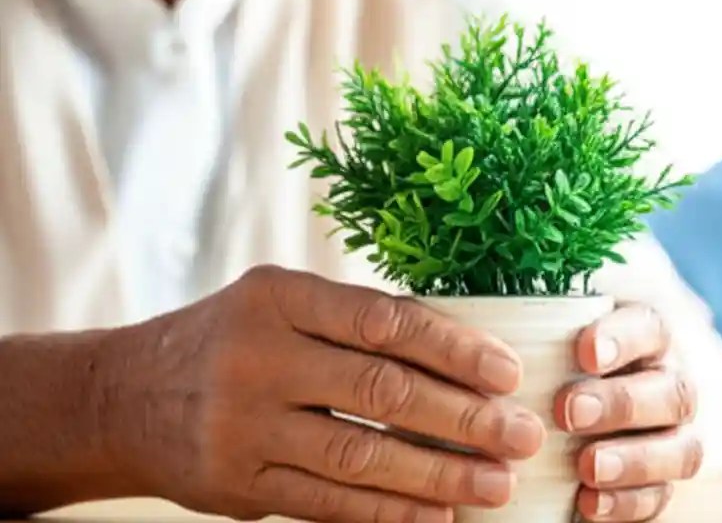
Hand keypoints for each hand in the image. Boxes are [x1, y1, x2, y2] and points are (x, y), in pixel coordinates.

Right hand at [102, 265, 545, 522]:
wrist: (123, 397)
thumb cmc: (231, 340)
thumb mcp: (283, 304)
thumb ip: (358, 322)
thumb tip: (468, 354)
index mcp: (280, 296)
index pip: (385, 321)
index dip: (455, 349)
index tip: (509, 373)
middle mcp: (258, 356)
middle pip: (381, 390)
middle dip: (464, 417)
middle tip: (522, 436)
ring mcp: (242, 425)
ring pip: (359, 455)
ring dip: (438, 475)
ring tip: (494, 485)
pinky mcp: (235, 484)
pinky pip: (326, 503)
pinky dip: (387, 512)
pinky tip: (436, 516)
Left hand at [554, 304, 701, 521]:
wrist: (557, 430)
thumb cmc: (546, 373)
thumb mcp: (540, 349)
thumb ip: (535, 336)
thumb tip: (492, 324)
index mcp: (644, 340)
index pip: (649, 327)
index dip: (624, 339)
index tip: (585, 352)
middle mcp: (668, 384)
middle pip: (673, 391)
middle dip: (622, 403)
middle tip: (569, 412)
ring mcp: (674, 437)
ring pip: (682, 448)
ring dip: (635, 460)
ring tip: (587, 467)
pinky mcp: (663, 484)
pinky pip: (661, 497)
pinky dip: (628, 502)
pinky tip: (590, 504)